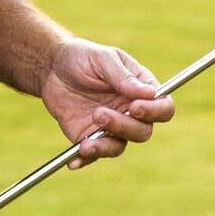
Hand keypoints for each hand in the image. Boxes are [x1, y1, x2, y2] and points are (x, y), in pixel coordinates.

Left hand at [40, 37, 173, 167]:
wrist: (52, 68)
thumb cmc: (82, 57)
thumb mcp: (101, 58)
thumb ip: (122, 76)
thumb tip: (149, 93)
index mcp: (140, 89)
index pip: (163, 106)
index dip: (154, 111)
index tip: (134, 108)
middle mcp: (130, 112)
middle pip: (143, 131)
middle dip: (123, 126)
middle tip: (98, 114)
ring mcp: (112, 127)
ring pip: (120, 145)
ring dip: (104, 145)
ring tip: (85, 140)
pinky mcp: (92, 138)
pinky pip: (94, 155)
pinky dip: (86, 158)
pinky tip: (75, 158)